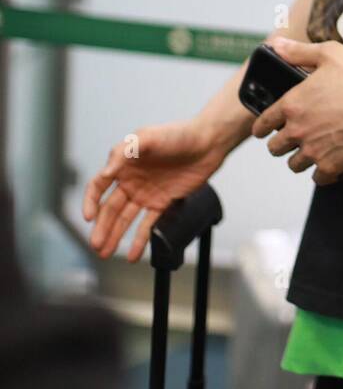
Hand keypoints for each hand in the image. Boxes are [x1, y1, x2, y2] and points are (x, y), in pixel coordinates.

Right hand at [82, 119, 228, 261]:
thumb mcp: (148, 137)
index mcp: (123, 164)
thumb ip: (124, 152)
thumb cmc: (178, 134)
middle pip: (110, 208)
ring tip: (106, 253)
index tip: (88, 218)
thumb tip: (105, 173)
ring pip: (125, 219)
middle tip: (96, 245)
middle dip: (101, 227)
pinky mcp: (163, 203)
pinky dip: (140, 240)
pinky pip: (148, 225)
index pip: (98, 186)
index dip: (91, 201)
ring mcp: (146, 193)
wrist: (208, 143)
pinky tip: (133, 254)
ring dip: (115, 236)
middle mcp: (131, 180)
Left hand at [251, 38, 342, 185]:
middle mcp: (298, 130)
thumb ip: (298, 52)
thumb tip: (276, 46)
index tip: (264, 130)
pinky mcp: (331, 166)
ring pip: (293, 165)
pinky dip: (322, 173)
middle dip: (280, 144)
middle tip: (290, 140)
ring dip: (300, 159)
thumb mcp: (329, 54)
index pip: (263, 123)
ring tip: (310, 151)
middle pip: (275, 148)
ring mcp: (314, 151)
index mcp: (292, 104)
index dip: (261, 127)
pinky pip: (317, 178)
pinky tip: (329, 162)